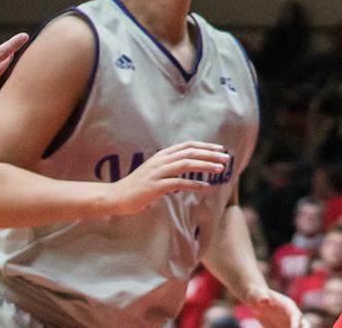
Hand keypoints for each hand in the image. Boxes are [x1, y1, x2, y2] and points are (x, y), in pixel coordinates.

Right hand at [104, 141, 230, 215]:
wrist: (115, 197)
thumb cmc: (135, 187)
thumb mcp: (153, 172)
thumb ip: (168, 168)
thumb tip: (185, 170)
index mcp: (161, 156)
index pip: (187, 146)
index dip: (205, 146)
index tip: (219, 149)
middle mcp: (160, 161)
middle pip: (190, 152)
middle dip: (210, 154)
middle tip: (226, 157)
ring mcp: (158, 173)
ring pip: (187, 164)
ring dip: (206, 166)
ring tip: (220, 169)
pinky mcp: (155, 186)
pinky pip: (179, 183)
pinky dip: (194, 184)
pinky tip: (206, 187)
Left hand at [246, 287, 302, 327]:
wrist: (256, 299)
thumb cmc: (256, 294)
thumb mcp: (256, 295)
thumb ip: (261, 297)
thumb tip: (265, 300)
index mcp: (288, 305)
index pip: (295, 315)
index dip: (296, 323)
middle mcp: (291, 315)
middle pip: (303, 325)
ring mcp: (288, 323)